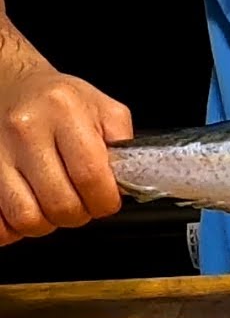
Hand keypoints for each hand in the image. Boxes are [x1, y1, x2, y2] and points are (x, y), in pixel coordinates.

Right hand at [0, 69, 132, 244]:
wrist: (12, 89)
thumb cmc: (60, 102)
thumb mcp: (102, 108)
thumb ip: (122, 141)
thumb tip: (129, 179)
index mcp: (64, 111)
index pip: (90, 174)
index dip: (104, 201)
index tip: (107, 202)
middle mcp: (26, 130)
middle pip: (60, 202)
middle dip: (79, 214)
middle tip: (83, 205)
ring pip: (26, 217)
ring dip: (47, 223)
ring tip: (55, 207)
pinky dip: (13, 228)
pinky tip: (29, 211)